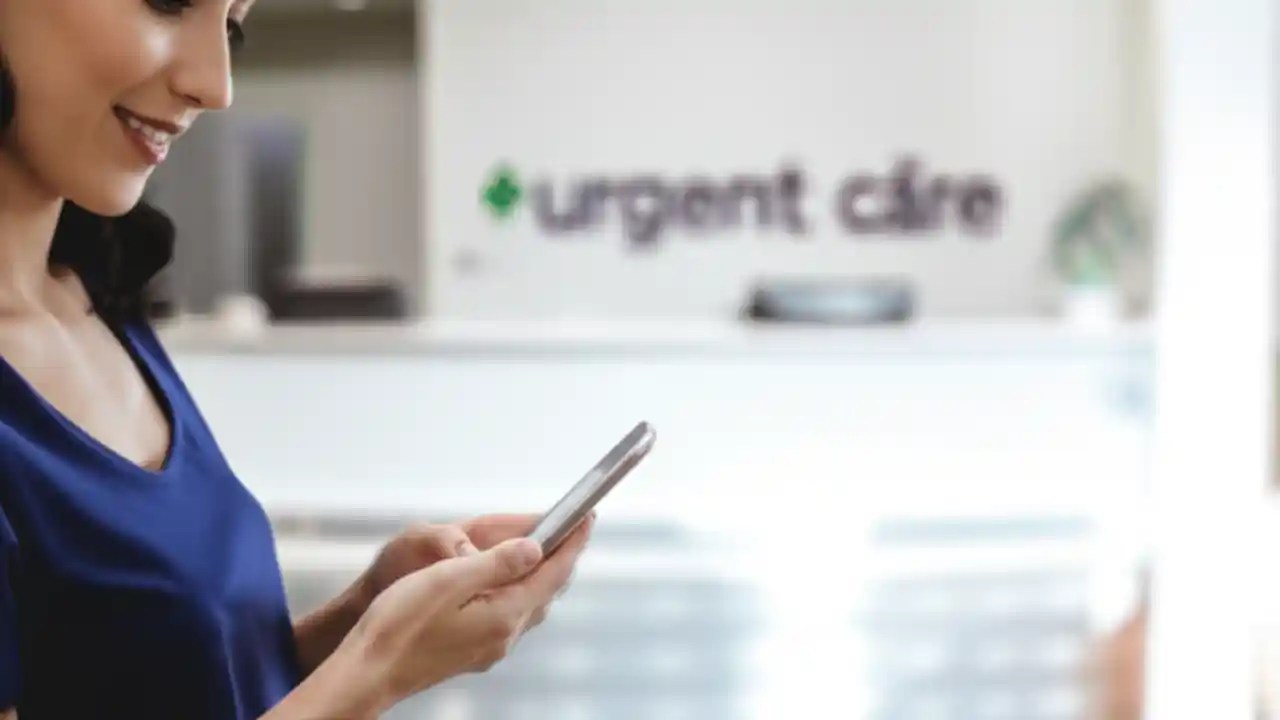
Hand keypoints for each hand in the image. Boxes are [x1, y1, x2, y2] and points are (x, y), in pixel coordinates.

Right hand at [344, 519, 592, 709]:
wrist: (368, 672)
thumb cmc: (398, 624)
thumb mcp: (448, 580)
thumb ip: (496, 563)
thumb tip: (536, 549)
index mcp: (503, 616)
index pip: (552, 575)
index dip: (572, 544)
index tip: (587, 519)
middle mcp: (503, 636)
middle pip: (546, 591)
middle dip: (560, 558)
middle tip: (569, 529)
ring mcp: (488, 648)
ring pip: (529, 605)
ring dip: (540, 576)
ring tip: (542, 549)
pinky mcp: (471, 652)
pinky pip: (509, 617)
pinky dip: (518, 592)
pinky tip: (504, 582)